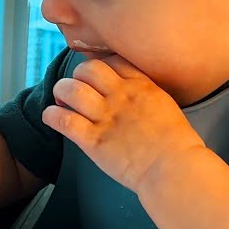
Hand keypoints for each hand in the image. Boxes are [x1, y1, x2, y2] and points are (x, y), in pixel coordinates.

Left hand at [42, 55, 204, 191]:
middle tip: (77, 89)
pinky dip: (51, 116)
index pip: (112, 60)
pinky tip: (52, 117)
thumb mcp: (166, 105)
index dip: (100, 65)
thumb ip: (146, 95)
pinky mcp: (92, 140)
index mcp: (140, 85)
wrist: (174, 168)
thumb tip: (133, 94)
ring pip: (70, 89)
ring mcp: (105, 116)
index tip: (96, 76)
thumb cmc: (177, 144)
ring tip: (61, 101)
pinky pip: (62, 119)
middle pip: (88, 69)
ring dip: (61, 92)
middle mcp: (120, 95)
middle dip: (77, 76)